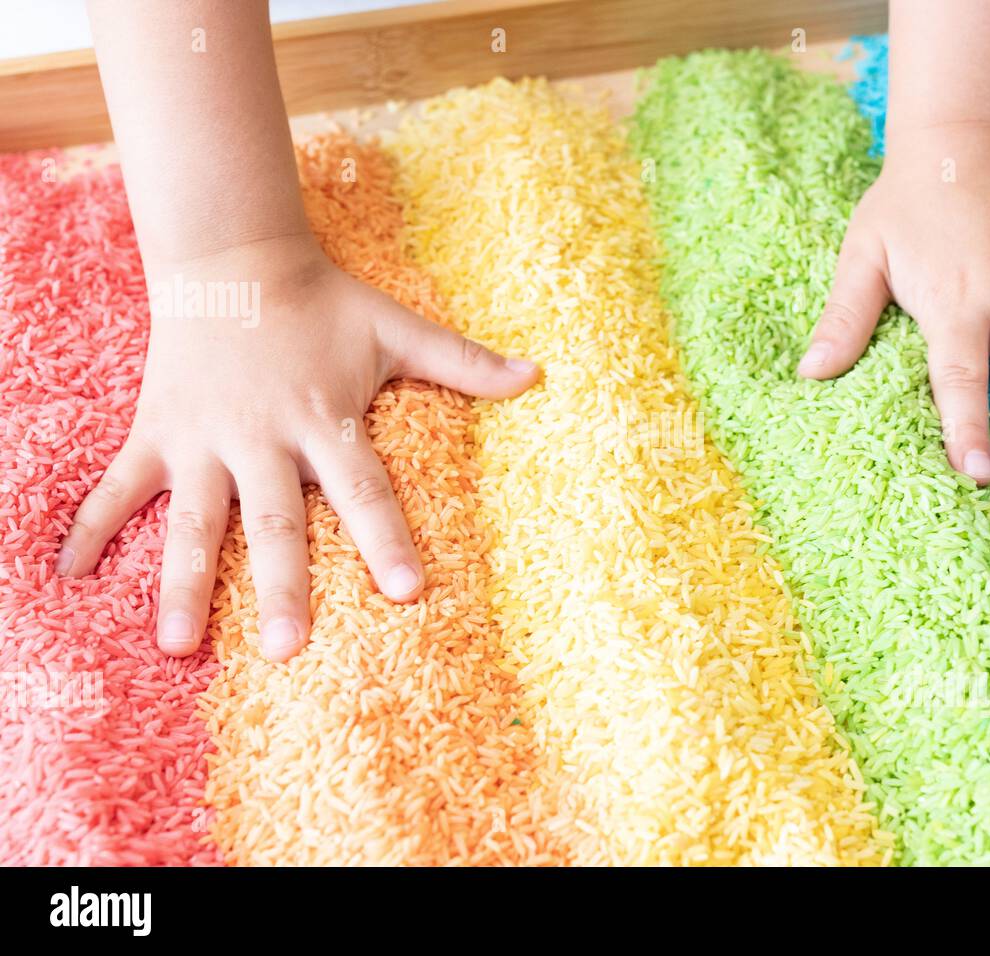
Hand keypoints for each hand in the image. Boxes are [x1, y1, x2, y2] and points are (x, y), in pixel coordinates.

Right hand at [56, 235, 538, 660]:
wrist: (234, 256)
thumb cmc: (323, 301)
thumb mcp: (396, 329)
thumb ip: (463, 361)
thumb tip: (539, 375)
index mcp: (324, 419)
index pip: (364, 489)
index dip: (387, 538)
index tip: (408, 592)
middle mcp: (262, 438)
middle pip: (276, 522)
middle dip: (282, 585)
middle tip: (286, 651)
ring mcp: (202, 439)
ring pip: (194, 521)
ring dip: (185, 582)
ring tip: (179, 646)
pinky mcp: (157, 432)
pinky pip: (118, 487)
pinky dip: (92, 528)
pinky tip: (69, 577)